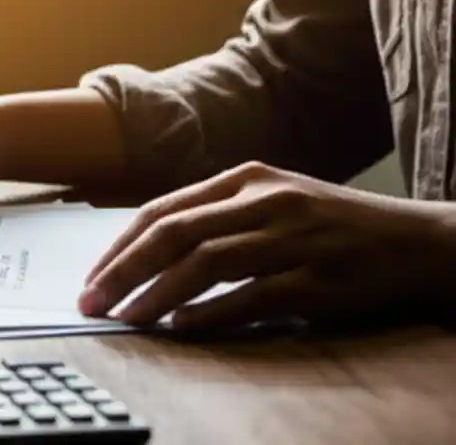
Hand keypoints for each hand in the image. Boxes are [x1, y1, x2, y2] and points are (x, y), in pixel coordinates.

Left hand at [78, 161, 455, 329]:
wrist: (415, 240)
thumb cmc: (331, 224)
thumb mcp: (272, 199)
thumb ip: (216, 215)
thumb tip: (147, 248)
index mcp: (246, 178)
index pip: (163, 210)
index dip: (120, 245)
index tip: (91, 276)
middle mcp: (265, 201)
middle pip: (174, 233)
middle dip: (123, 269)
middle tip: (91, 300)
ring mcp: (293, 239)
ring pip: (206, 263)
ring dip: (156, 294)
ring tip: (125, 318)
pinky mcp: (318, 279)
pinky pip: (252, 297)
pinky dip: (211, 313)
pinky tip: (181, 328)